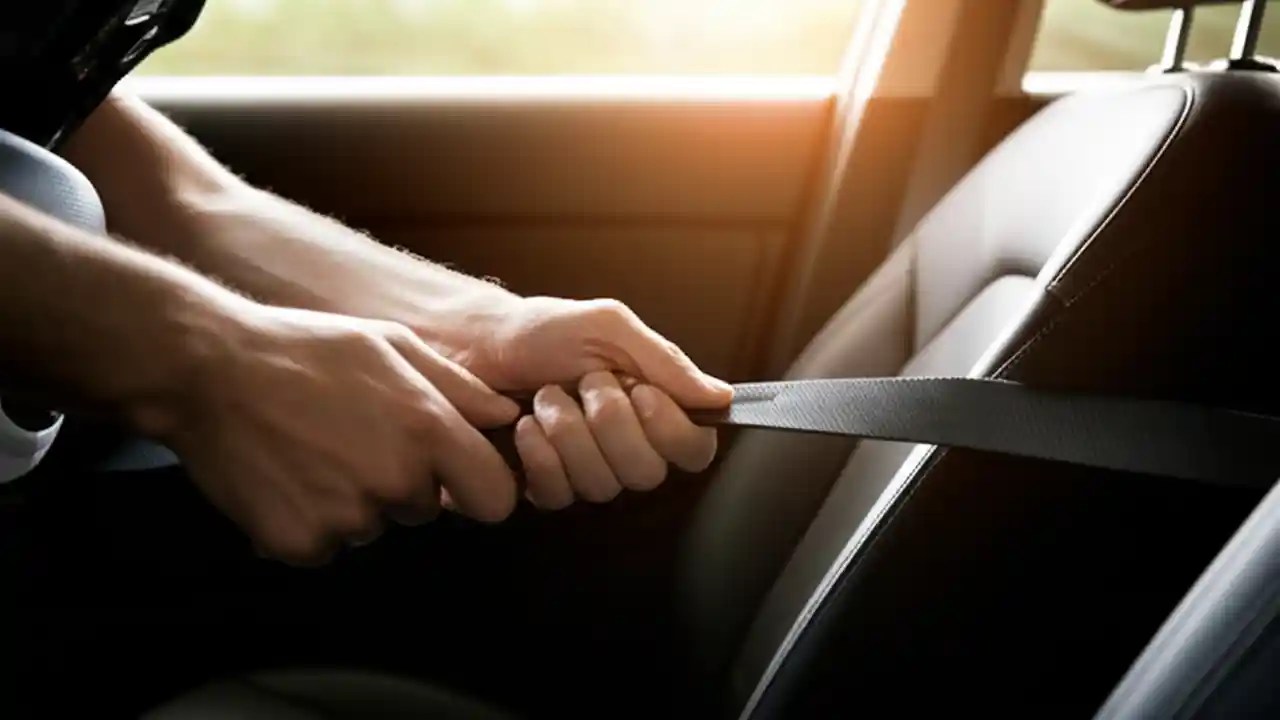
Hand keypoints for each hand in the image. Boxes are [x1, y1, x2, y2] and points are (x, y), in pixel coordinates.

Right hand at [142, 302, 519, 565]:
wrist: (209, 370)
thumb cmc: (309, 348)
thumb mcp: (393, 345)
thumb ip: (460, 387)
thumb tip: (508, 418)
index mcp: (428, 431)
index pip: (495, 499)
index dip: (480, 488)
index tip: (458, 476)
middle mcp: (394, 482)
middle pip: (426, 509)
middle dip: (404, 482)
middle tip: (356, 437)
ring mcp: (345, 519)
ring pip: (373, 525)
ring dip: (354, 499)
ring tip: (315, 447)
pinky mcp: (298, 543)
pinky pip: (326, 544)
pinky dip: (310, 519)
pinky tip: (287, 473)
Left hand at [447, 297, 732, 508]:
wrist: (476, 345)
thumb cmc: (543, 331)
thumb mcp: (608, 328)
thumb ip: (664, 362)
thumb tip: (720, 396)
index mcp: (652, 409)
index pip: (694, 449)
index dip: (673, 431)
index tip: (642, 393)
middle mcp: (625, 447)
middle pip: (648, 475)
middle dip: (611, 425)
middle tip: (585, 383)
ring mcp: (586, 471)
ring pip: (603, 487)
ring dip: (568, 432)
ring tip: (546, 396)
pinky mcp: (546, 487)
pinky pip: (559, 496)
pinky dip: (540, 456)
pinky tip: (523, 427)